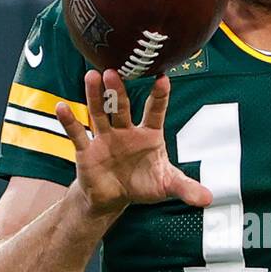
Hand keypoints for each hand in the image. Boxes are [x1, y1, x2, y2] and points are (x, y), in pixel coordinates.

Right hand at [55, 70, 212, 215]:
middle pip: (123, 107)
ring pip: (99, 113)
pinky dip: (69, 121)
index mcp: (149, 134)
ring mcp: (105, 137)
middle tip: (114, 71)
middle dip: (119, 91)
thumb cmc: (143, 184)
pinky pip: (77, 133)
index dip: (159, 96)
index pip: (155, 111)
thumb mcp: (166, 185)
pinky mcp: (87, 150)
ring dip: (94, 96)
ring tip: (91, 76)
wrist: (114, 198)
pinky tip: (62, 107)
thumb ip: (186, 188)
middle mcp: (126, 130)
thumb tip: (209, 200)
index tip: (163, 79)